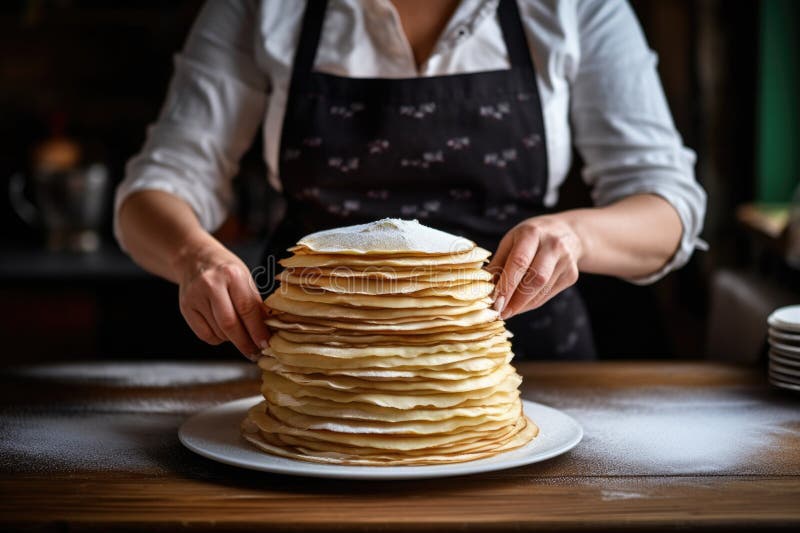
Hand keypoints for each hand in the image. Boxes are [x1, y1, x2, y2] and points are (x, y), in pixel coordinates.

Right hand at [176, 242, 269, 360]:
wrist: (195, 258)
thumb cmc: (226, 271)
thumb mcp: (245, 279)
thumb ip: (255, 303)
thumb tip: (267, 331)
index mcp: (233, 275)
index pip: (247, 308)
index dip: (257, 330)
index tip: (265, 344)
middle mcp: (211, 284)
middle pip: (229, 324)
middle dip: (244, 343)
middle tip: (254, 353)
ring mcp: (195, 296)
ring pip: (218, 332)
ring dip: (232, 340)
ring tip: (239, 334)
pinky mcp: (185, 307)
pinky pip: (205, 335)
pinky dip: (217, 338)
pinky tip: (222, 330)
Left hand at [488, 215, 583, 319]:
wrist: (567, 232)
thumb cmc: (532, 237)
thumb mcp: (511, 241)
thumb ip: (498, 263)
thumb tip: (483, 287)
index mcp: (533, 233)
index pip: (519, 262)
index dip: (507, 284)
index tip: (495, 301)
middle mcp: (553, 245)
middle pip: (535, 279)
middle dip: (516, 299)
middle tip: (500, 312)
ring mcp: (566, 261)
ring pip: (542, 290)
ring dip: (523, 305)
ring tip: (507, 311)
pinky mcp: (571, 275)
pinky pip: (548, 294)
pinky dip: (532, 303)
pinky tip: (521, 305)